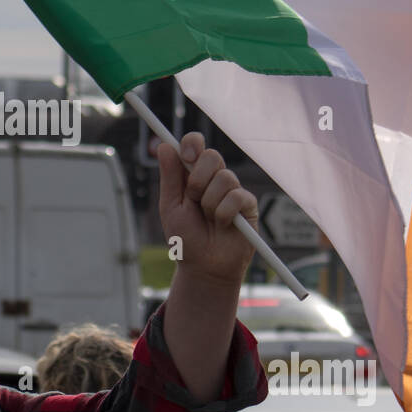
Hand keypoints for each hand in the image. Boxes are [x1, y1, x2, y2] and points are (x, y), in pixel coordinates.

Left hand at [157, 132, 257, 290]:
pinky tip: (223, 226)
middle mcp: (214, 179)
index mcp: (193, 176)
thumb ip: (170, 178)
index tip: (186, 155)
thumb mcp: (171, 207)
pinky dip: (224, 214)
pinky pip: (237, 197)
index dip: (192, 143)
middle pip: (212, 156)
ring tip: (209, 220)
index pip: (196, 145)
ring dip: (210, 203)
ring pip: (225, 178)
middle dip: (198, 180)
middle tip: (194, 200)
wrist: (204, 267)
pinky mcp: (248, 206)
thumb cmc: (185, 239)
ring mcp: (232, 191)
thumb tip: (164, 146)